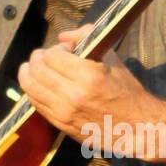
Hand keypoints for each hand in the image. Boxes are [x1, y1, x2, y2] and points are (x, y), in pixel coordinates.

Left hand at [17, 23, 160, 145]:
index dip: (55, 49)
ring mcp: (64, 112)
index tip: (65, 50)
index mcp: (88, 76)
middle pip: (36, 70)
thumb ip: (87, 39)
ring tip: (35, 68)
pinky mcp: (60, 125)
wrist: (136, 128)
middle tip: (46, 57)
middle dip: (38, 58)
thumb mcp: (113, 60)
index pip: (52, 56)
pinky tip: (40, 85)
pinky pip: (35, 104)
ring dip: (29, 73)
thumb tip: (63, 36)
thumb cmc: (128, 92)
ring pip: (30, 87)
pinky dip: (34, 90)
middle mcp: (72, 95)